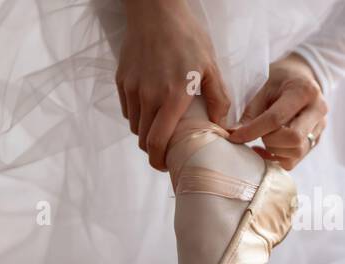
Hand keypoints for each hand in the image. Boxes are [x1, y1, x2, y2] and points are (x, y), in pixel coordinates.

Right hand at [116, 0, 230, 170]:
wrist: (156, 13)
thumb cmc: (188, 38)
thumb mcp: (211, 67)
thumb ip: (218, 100)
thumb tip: (222, 127)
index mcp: (172, 97)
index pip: (158, 141)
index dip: (160, 160)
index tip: (168, 166)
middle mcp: (148, 96)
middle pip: (144, 140)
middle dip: (155, 151)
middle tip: (168, 151)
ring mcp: (132, 88)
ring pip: (135, 126)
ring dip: (147, 133)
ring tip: (162, 128)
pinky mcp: (122, 80)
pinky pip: (128, 109)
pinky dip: (138, 116)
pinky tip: (152, 108)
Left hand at [227, 53, 327, 170]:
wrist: (302, 76)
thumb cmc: (280, 78)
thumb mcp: (264, 86)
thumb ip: (251, 111)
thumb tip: (234, 134)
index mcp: (304, 91)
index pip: (277, 118)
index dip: (253, 130)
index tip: (235, 136)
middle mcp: (318, 110)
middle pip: (294, 139)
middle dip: (269, 140)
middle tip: (258, 132)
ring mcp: (320, 127)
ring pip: (296, 152)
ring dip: (274, 149)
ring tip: (265, 136)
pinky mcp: (316, 140)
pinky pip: (295, 160)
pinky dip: (278, 158)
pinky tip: (268, 147)